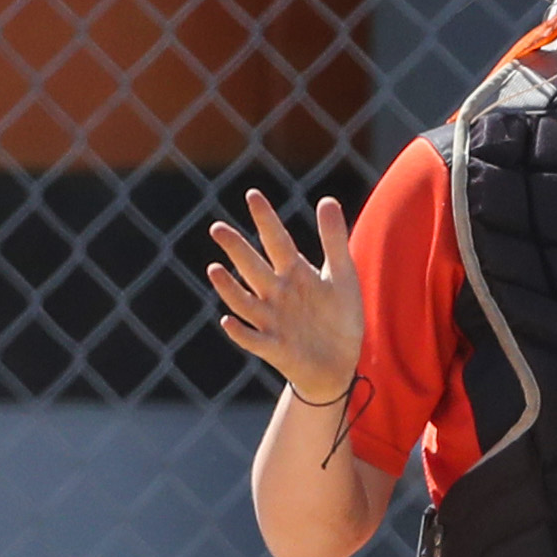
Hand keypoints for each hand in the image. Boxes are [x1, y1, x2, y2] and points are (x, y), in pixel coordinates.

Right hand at [208, 190, 363, 405]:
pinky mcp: (275, 348)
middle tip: (218, 228)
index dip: (266, 220)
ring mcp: (272, 320)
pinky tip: (228, 321)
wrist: (339, 362)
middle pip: (254, 267)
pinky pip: (254, 340)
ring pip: (245, 302)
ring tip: (214, 270)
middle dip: (237, 250)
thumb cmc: (337, 316)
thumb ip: (334, 240)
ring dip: (229, 288)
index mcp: (293, 273)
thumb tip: (327, 199)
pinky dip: (240, 332)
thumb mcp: (341, 276)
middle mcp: (276, 293)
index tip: (253, 194)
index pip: (277, 241)